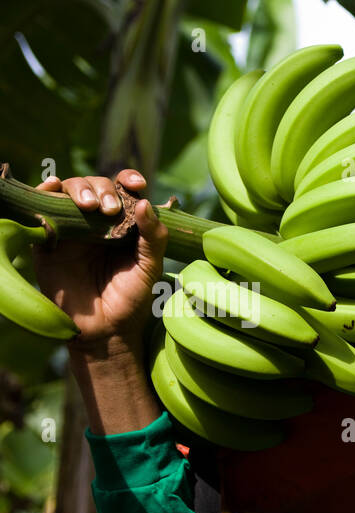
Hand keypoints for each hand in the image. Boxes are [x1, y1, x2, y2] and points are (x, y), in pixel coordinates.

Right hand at [32, 169, 167, 348]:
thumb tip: (146, 203)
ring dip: (78, 189)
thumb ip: (154, 237)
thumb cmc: (131, 299)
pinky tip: (51, 187)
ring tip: (89, 206)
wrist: (105, 329)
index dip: (128, 180)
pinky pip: (40, 209)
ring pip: (68, 191)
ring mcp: (70, 229)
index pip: (124, 190)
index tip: (136, 184)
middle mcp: (96, 221)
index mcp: (123, 224)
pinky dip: (44, 192)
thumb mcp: (150, 267)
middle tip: (110, 210)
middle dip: (103, 189)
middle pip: (94, 185)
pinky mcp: (47, 240)